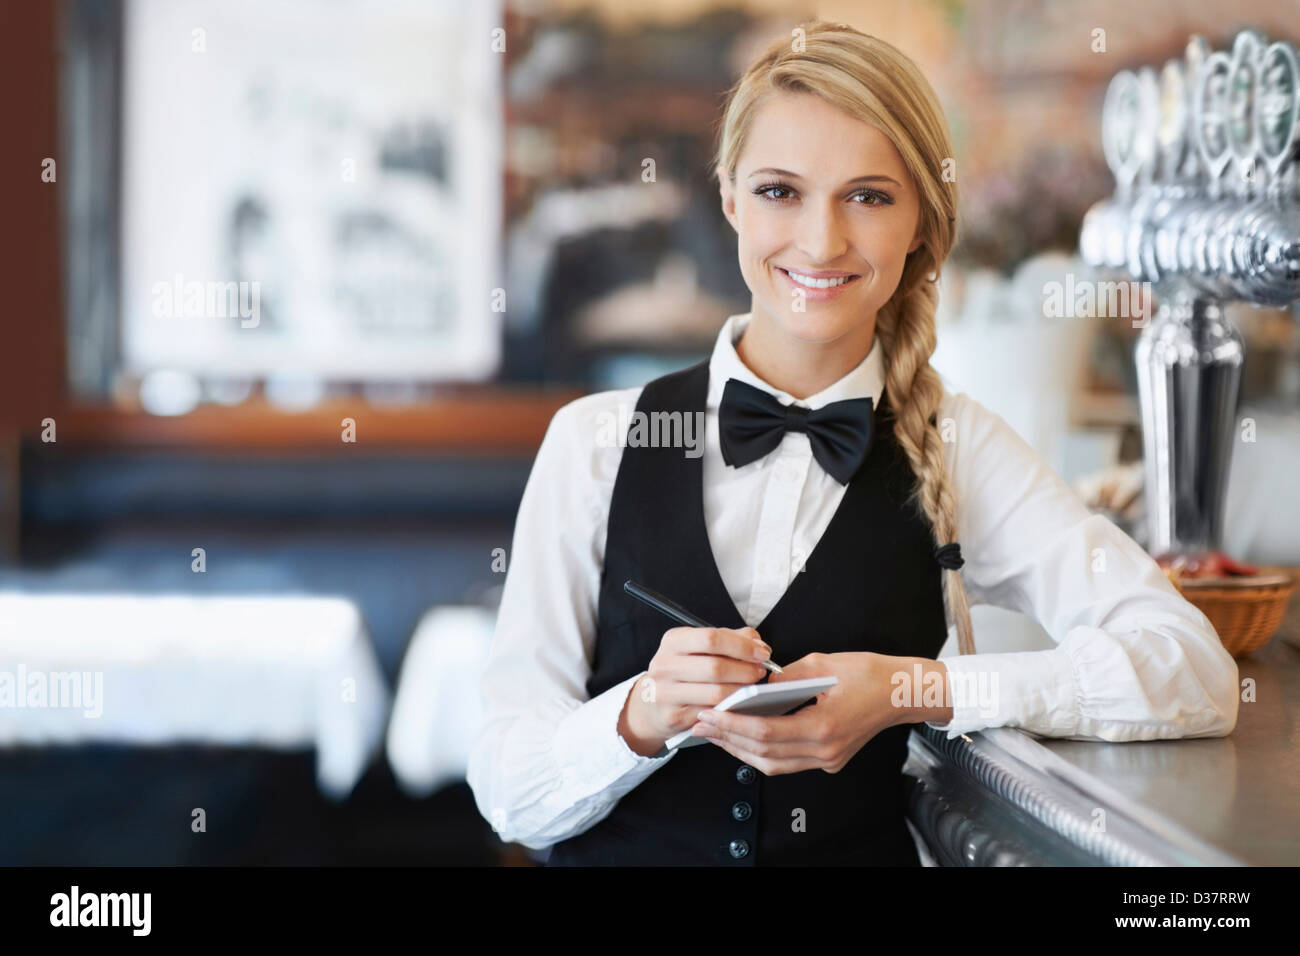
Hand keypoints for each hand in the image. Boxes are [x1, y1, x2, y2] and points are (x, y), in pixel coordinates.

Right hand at [619, 626, 771, 755]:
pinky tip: (738, 704)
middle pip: (715, 667)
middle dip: (745, 670)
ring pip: (715, 693)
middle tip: (760, 672)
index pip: (711, 638)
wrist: (655, 700)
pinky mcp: (672, 716)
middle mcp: (664, 665)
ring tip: (752, 688)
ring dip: (741, 691)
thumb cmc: (687, 669)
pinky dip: (730, 709)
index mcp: (673, 641)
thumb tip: (759, 646)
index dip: (741, 646)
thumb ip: (732, 639)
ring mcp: (665, 692)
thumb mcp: (703, 647)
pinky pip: (711, 714)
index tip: (762, 653)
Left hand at [690, 651, 902, 774]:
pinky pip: (788, 763)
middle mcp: (826, 750)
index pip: (766, 732)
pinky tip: (744, 738)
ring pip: (774, 764)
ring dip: (741, 750)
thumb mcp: (821, 664)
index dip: (733, 725)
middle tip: (702, 725)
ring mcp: (828, 759)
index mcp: (824, 726)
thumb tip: (753, 686)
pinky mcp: (830, 760)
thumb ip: (783, 678)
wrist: (901, 691)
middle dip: (729, 739)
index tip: (710, 715)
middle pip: (765, 754)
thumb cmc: (869, 674)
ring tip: (716, 734)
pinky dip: (762, 752)